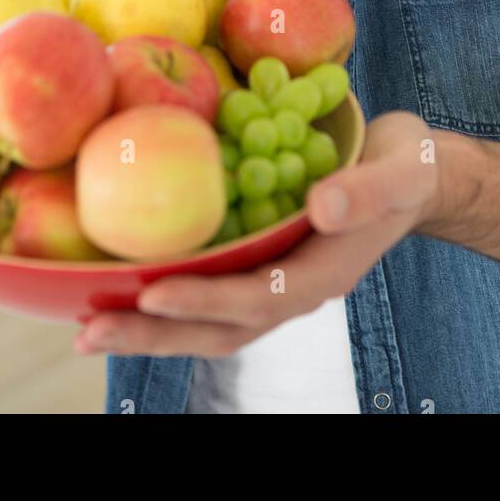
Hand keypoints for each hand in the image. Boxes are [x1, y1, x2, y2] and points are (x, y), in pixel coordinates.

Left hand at [74, 110, 443, 358]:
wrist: (412, 173)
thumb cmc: (407, 168)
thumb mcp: (401, 170)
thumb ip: (366, 190)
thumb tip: (321, 204)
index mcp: (323, 274)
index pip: (258, 298)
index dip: (205, 301)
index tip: (153, 294)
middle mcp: (292, 288)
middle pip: (218, 328)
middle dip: (155, 333)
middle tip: (90, 333)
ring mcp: (273, 280)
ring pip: (206, 320)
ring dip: (148, 328)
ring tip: (87, 329)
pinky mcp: (258, 262)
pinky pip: (207, 291)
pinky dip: (163, 299)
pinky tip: (119, 290)